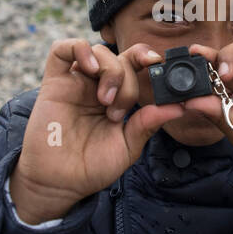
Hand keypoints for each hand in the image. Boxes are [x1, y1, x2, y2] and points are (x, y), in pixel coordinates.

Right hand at [9, 39, 183, 224]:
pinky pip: (61, 49)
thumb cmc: (92, 167)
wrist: (60, 183)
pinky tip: (90, 69)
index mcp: (117, 98)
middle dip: (128, 80)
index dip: (146, 57)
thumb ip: (148, 124)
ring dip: (110, 71)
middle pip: (120, 59)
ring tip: (104, 101)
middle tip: (119, 110)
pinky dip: (80, 49)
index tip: (157, 62)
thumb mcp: (128, 146)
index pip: (134, 65)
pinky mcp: (54, 83)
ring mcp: (76, 83)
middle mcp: (97, 87)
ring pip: (97, 51)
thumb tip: (178, 107)